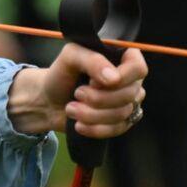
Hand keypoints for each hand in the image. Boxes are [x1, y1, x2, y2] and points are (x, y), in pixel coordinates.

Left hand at [8, 45, 146, 137]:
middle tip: (77, 94)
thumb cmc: (61, 75)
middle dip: (98, 98)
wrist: (48, 101)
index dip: (120, 77)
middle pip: (129, 94)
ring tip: (71, 108)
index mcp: (122, 60)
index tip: (93, 81)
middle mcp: (130, 82)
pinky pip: (117, 129)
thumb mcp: (70, 57)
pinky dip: (95, 129)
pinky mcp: (120, 123)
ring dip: (91, 114)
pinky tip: (79, 124)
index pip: (138, 68)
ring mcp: (128, 103)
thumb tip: (114, 78)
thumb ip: (92, 60)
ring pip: (122, 114)